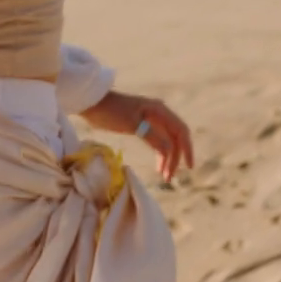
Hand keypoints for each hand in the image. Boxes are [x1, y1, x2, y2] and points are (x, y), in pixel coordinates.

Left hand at [80, 90, 194, 182]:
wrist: (92, 104)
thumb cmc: (111, 112)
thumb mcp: (132, 124)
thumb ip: (152, 136)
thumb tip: (169, 150)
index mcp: (160, 111)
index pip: (181, 131)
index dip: (187, 149)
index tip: (188, 167)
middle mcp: (159, 115)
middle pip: (175, 139)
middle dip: (175, 158)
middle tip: (169, 177)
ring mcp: (152, 121)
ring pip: (167, 142)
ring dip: (168, 159)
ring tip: (164, 176)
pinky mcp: (143, 127)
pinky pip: (158, 143)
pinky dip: (159, 155)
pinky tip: (158, 167)